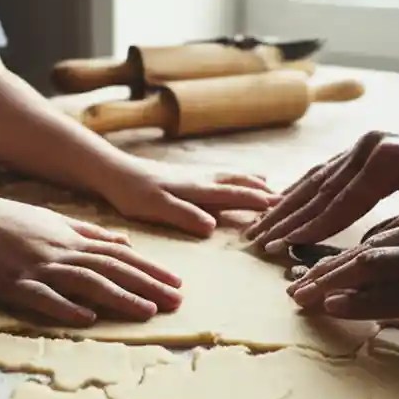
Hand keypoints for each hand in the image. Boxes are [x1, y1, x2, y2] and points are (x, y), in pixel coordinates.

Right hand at [0, 192, 183, 325]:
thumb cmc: (5, 220)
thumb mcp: (52, 219)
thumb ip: (89, 231)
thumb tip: (125, 241)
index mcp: (70, 237)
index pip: (119, 254)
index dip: (149, 269)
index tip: (176, 282)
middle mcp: (60, 251)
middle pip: (112, 268)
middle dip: (147, 285)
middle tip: (177, 302)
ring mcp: (38, 267)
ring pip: (86, 283)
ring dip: (120, 298)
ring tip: (148, 312)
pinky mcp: (13, 283)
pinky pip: (43, 298)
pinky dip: (66, 308)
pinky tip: (89, 319)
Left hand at [97, 157, 278, 236]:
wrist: (113, 171)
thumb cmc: (132, 192)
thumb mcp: (156, 208)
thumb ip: (184, 215)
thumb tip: (213, 226)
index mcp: (197, 189)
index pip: (234, 194)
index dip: (257, 201)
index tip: (280, 206)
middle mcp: (200, 179)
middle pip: (238, 182)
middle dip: (262, 190)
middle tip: (285, 198)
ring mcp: (194, 176)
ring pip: (230, 176)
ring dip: (250, 181)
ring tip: (269, 184)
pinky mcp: (185, 176)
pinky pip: (219, 176)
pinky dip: (234, 177)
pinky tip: (232, 179)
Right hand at [245, 126, 398, 251]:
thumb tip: (362, 261)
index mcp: (385, 161)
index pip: (336, 204)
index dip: (305, 229)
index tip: (278, 249)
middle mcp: (367, 147)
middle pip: (317, 190)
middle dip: (284, 218)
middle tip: (255, 242)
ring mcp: (363, 144)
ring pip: (315, 178)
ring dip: (285, 204)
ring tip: (260, 226)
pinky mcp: (363, 146)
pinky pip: (324, 171)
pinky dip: (301, 190)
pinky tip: (283, 203)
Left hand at [285, 181, 398, 343]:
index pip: (391, 226)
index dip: (350, 246)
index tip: (319, 262)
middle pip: (372, 241)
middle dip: (325, 261)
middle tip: (290, 279)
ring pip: (376, 263)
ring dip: (331, 280)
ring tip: (297, 296)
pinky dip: (363, 298)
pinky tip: (334, 307)